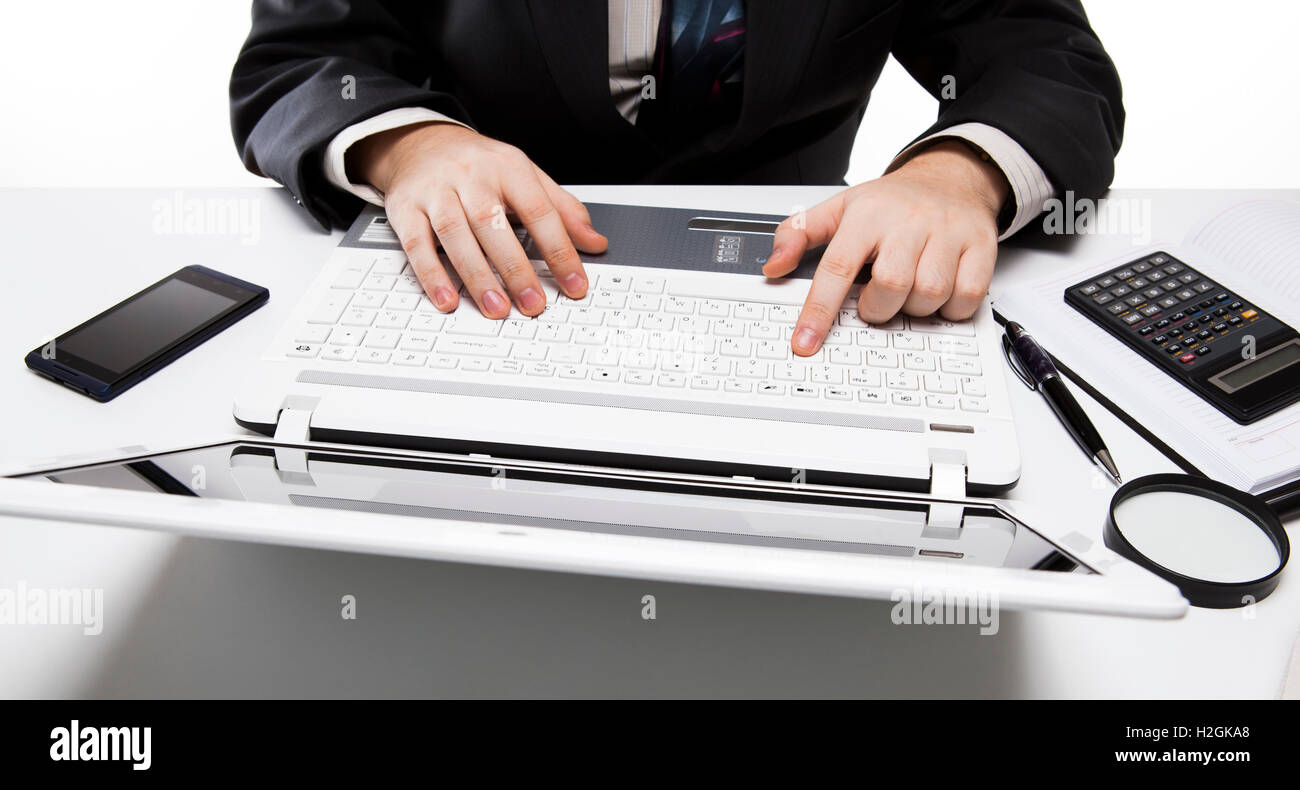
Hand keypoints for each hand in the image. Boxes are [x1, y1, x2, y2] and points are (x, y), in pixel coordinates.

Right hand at [348, 123, 607, 317]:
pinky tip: (446, 299)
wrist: (421, 143)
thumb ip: (562, 209)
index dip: (560, 250)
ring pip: (455, 234)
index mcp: (508, 167)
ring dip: (476, 276)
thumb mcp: (526, 177)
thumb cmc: (480, 166)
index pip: (540, 211)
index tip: (575, 284)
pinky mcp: (405, 208)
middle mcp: (471, 176)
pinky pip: (416, 243)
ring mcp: (435, 191)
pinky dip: (431, 274)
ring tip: (496, 308)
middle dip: (516, 269)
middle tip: (533, 304)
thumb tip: (595, 242)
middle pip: (494, 224)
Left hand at [761, 141, 1008, 355]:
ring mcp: (948, 232)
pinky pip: (967, 294)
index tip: (805, 341)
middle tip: (875, 300)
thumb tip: (773, 267)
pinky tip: (938, 294)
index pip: (837, 266)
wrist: (947, 177)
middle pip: (890, 284)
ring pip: (930, 293)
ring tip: (906, 292)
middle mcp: (909, 221)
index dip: (819, 310)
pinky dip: (950, 308)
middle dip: (877, 308)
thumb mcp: (838, 209)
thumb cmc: (890, 203)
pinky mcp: (980, 246)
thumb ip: (797, 235)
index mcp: (867, 214)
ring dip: (914, 308)